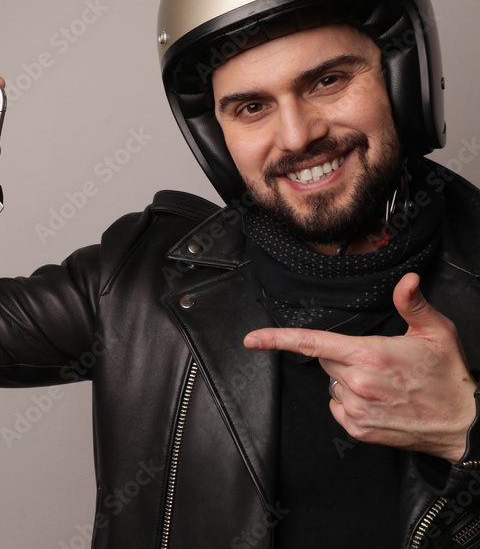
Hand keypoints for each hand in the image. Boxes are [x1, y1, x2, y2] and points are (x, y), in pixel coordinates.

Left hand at [243, 273, 477, 462]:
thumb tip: (406, 280)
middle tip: (376, 358)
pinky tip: (378, 400)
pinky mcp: (359, 430)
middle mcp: (358, 383)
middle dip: (342, 354)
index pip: (312, 342)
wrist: (464, 424)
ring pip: (332, 383)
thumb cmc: (449, 375)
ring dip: (347, 379)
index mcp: (370, 355)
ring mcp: (357, 409)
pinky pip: (337, 407)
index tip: (251, 339)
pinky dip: (349, 401)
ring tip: (384, 382)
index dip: (277, 340)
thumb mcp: (436, 332)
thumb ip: (412, 304)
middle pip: (325, 359)